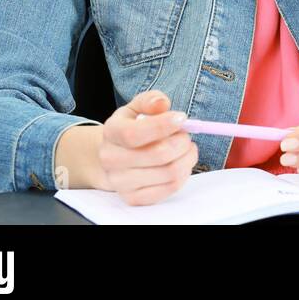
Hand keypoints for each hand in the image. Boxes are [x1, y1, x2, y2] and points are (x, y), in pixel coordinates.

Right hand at [97, 91, 196, 205]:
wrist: (114, 156)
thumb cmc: (132, 127)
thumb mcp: (137, 107)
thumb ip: (150, 101)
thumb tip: (162, 103)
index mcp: (111, 132)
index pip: (134, 133)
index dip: (162, 126)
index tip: (182, 118)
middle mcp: (111, 159)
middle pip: (158, 155)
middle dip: (182, 142)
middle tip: (186, 135)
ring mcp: (121, 182)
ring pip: (169, 173)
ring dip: (187, 158)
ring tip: (186, 148)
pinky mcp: (133, 198)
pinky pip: (170, 188)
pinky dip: (183, 174)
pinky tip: (180, 163)